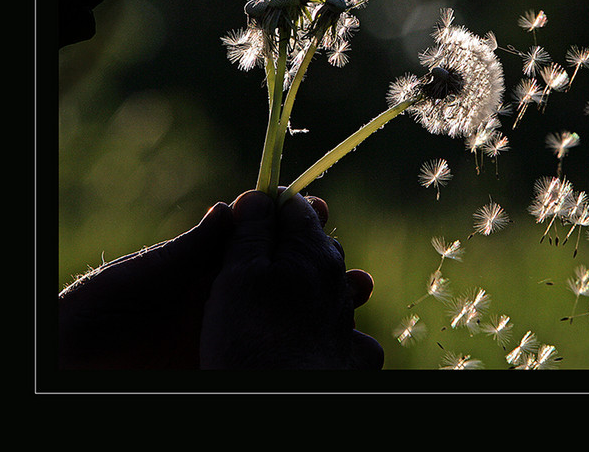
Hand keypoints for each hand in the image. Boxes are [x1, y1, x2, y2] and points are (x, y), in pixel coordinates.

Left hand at [58, 190, 382, 370]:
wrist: (85, 354)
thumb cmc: (113, 302)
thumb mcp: (156, 269)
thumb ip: (194, 245)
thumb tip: (228, 207)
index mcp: (214, 260)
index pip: (264, 234)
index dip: (293, 220)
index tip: (318, 210)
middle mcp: (230, 290)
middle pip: (289, 271)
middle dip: (324, 262)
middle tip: (348, 263)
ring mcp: (233, 323)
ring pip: (291, 311)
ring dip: (326, 303)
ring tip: (354, 294)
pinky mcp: (228, 352)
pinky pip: (275, 347)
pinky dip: (307, 341)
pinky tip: (333, 337)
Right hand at [200, 190, 383, 369]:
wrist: (286, 393)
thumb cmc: (252, 335)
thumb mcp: (236, 274)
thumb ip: (250, 232)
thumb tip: (260, 196)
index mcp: (311, 250)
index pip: (296, 206)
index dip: (270, 206)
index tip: (249, 215)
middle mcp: (337, 278)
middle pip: (317, 244)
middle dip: (291, 243)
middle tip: (256, 257)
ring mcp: (347, 317)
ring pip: (335, 285)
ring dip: (314, 284)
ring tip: (283, 299)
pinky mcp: (353, 354)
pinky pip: (348, 331)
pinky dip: (332, 330)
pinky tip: (312, 339)